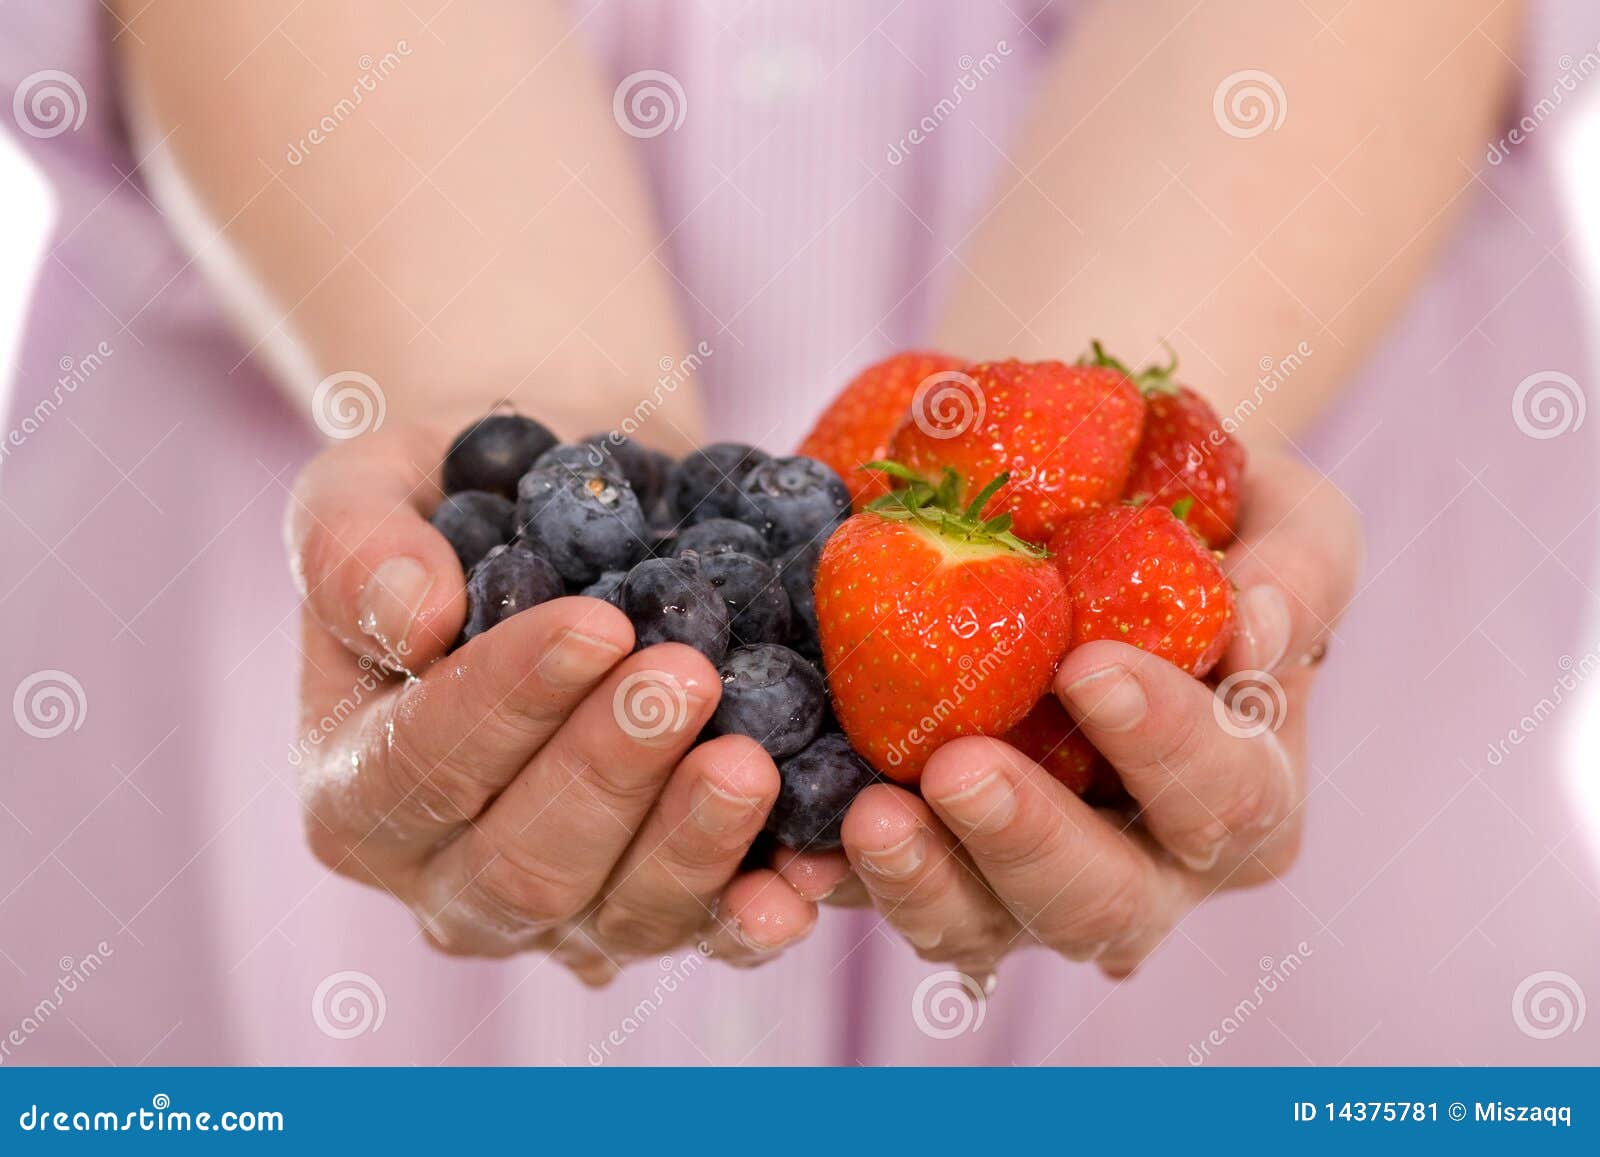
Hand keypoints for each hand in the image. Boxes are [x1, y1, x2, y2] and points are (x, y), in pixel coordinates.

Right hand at [285, 422, 815, 982]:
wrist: (576, 519)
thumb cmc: (458, 505)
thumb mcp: (369, 491)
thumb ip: (351, 547)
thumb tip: (410, 616)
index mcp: (357, 792)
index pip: (421, 767)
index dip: (508, 702)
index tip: (596, 624)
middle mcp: (451, 879)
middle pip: (524, 866)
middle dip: (607, 772)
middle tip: (685, 679)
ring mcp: (565, 911)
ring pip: (624, 915)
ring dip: (691, 842)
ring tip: (749, 762)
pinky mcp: (664, 903)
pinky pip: (714, 931)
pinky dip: (762, 909)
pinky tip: (808, 873)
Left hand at [781, 451, 1359, 978]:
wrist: (1076, 510)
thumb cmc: (1198, 521)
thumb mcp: (1280, 513)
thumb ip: (1299, 566)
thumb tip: (1261, 632)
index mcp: (1244, 792)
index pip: (1227, 797)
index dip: (1165, 745)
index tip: (1088, 664)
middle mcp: (1144, 863)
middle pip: (1101, 900)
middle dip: (1030, 842)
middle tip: (961, 767)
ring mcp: (1026, 880)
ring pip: (984, 928)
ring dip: (925, 882)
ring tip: (869, 817)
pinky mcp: (932, 864)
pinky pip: (884, 901)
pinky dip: (839, 884)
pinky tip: (799, 851)